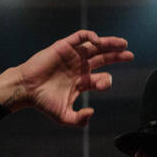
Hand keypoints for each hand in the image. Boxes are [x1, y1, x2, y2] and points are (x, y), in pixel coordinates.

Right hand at [12, 29, 132, 125]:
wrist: (26, 89)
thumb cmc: (43, 102)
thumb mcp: (63, 116)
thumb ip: (79, 120)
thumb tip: (92, 113)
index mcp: (81, 82)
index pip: (101, 77)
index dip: (106, 80)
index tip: (102, 85)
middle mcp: (79, 67)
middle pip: (102, 59)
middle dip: (117, 56)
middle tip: (130, 54)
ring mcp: (72, 56)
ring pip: (95, 46)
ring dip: (109, 43)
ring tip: (123, 43)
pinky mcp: (64, 47)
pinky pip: (80, 37)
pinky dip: (89, 36)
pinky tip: (97, 41)